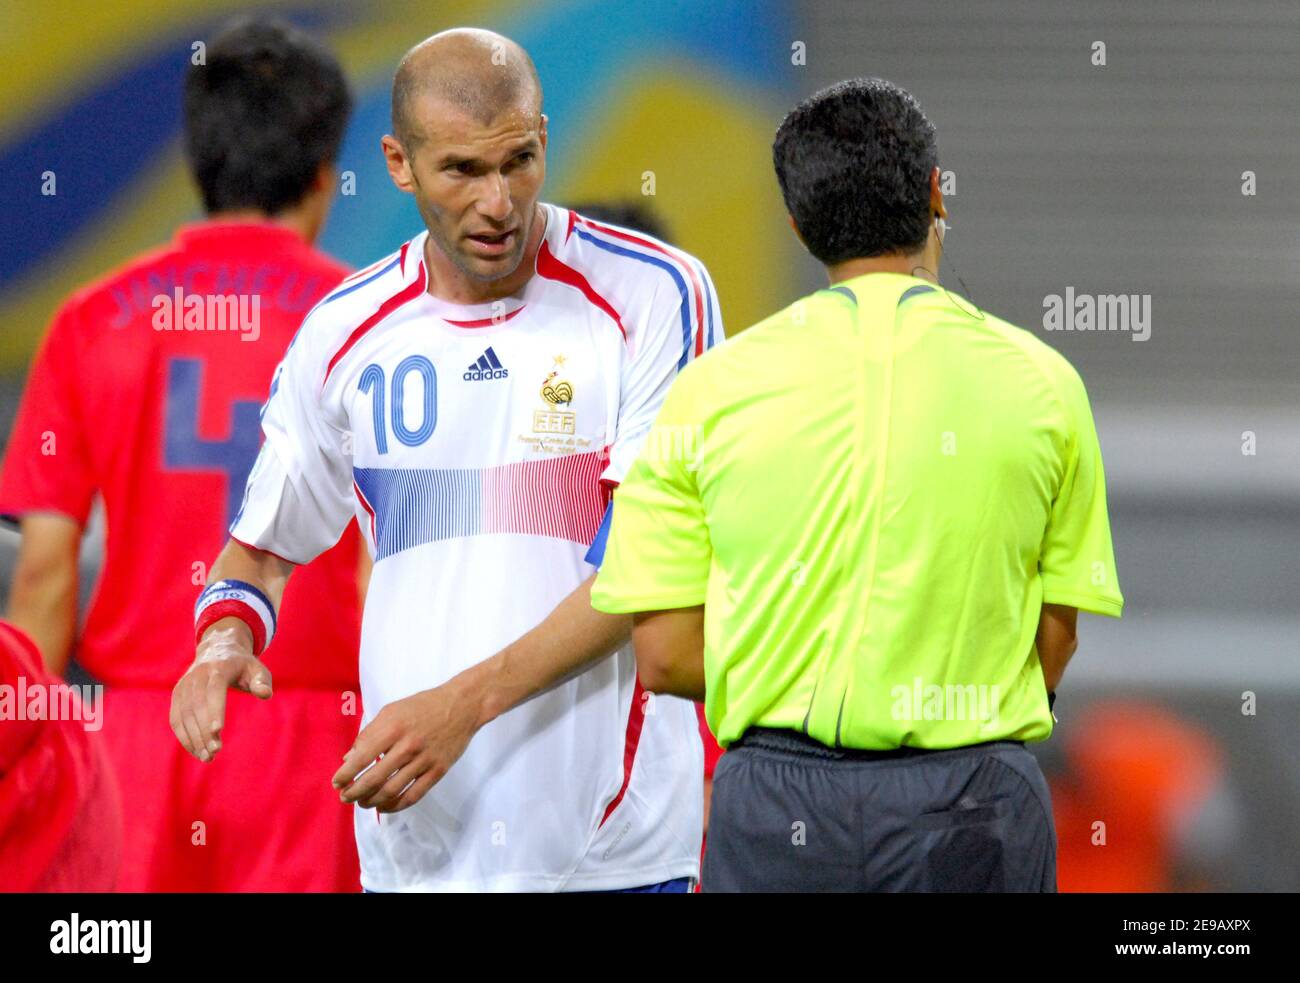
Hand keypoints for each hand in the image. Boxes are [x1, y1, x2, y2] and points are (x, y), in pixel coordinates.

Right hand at [169, 621, 272, 760]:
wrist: (217, 650)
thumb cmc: (242, 666)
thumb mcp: (257, 669)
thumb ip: (262, 681)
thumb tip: (266, 694)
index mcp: (218, 668)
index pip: (214, 689)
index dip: (215, 709)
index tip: (218, 731)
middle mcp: (197, 676)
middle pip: (197, 706)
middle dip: (204, 731)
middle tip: (215, 752)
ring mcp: (184, 685)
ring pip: (184, 715)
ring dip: (193, 738)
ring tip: (207, 757)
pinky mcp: (177, 694)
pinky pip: (176, 718)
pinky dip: (184, 736)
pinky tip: (196, 751)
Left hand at [333, 677, 479, 813]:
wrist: (462, 706)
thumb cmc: (423, 706)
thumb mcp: (391, 711)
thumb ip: (369, 734)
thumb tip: (349, 759)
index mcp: (393, 728)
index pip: (362, 757)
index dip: (346, 774)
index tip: (336, 783)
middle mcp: (408, 746)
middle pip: (374, 778)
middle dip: (355, 792)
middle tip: (345, 797)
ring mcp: (424, 760)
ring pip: (392, 790)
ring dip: (371, 801)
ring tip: (362, 803)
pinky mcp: (438, 771)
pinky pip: (413, 795)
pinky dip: (395, 806)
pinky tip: (383, 807)